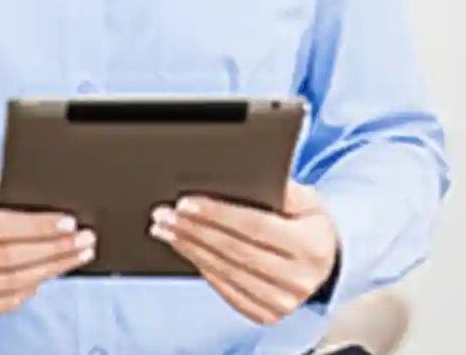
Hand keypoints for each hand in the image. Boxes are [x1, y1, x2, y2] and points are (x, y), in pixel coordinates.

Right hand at [0, 180, 94, 318]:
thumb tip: (8, 181)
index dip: (37, 226)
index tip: (68, 222)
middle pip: (11, 257)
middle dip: (54, 248)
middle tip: (84, 239)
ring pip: (14, 281)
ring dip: (52, 269)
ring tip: (76, 255)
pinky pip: (7, 301)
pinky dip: (32, 288)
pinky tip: (48, 273)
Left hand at [150, 182, 338, 324]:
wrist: (326, 264)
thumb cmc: (308, 224)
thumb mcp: (307, 200)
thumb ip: (280, 188)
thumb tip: (242, 176)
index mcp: (312, 246)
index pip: (254, 226)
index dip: (216, 214)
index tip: (184, 203)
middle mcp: (299, 280)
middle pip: (233, 250)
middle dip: (192, 230)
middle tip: (163, 214)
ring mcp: (283, 302)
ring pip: (224, 271)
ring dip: (188, 248)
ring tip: (164, 229)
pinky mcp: (266, 314)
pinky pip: (225, 289)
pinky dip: (200, 266)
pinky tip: (183, 249)